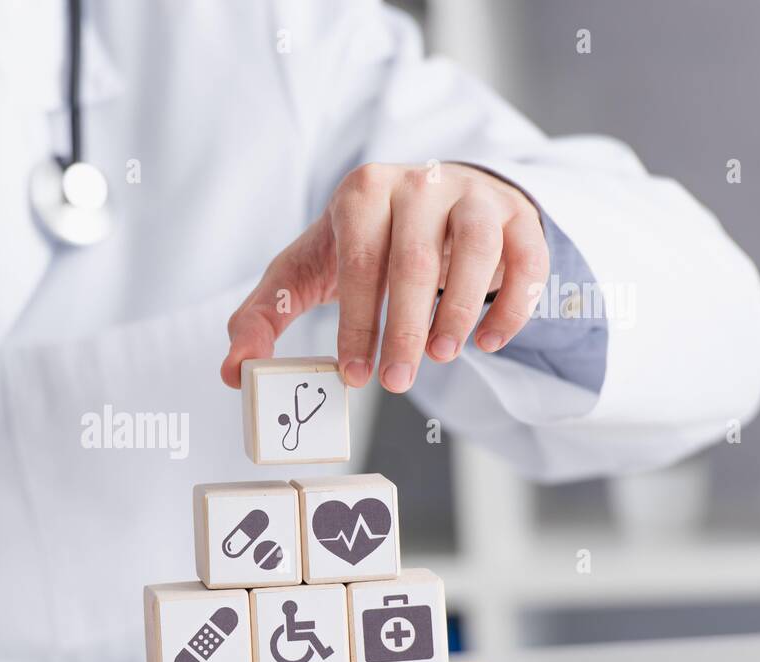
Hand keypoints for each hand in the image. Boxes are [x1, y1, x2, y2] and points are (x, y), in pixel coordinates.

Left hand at [221, 162, 548, 392]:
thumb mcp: (302, 273)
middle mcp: (419, 182)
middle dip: (404, 330)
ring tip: (442, 357)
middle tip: (396, 381)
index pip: (358, 262)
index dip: (357, 324)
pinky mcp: (516, 214)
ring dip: (461, 312)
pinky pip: (527, 257)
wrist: (427, 202)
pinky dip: (513, 303)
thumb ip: (262, 319)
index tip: (354, 375)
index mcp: (361, 192)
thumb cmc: (356, 247)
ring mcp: (474, 194)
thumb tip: (232, 373)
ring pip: (476, 252)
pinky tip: (490, 342)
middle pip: (415, 262)